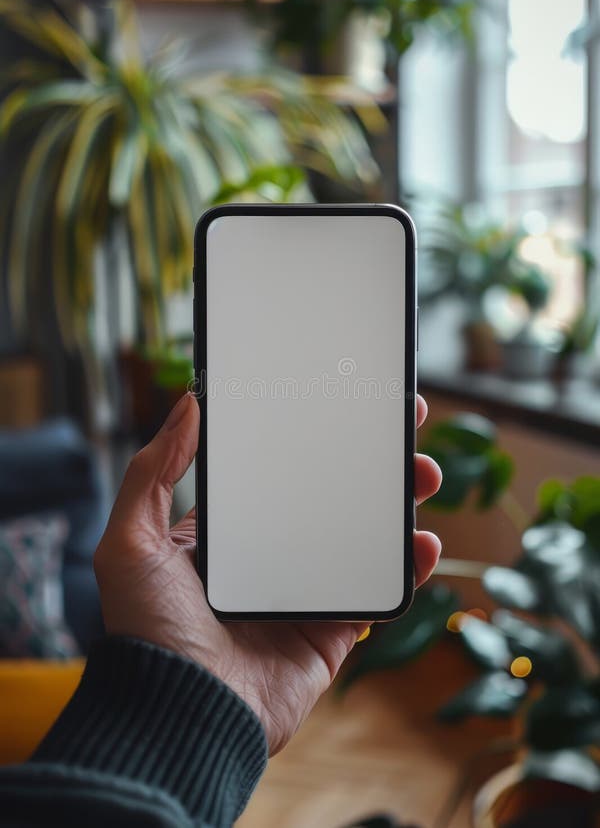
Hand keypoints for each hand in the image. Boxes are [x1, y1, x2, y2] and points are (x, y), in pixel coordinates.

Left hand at [94, 394, 441, 754]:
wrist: (182, 714)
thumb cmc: (149, 630)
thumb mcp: (131, 541)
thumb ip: (152, 471)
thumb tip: (186, 405)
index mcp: (225, 535)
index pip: (273, 473)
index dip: (306, 438)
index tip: (337, 403)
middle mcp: (268, 559)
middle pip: (328, 499)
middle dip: (366, 464)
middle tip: (396, 431)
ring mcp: (303, 594)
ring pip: (361, 539)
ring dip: (395, 505)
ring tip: (420, 475)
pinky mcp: (331, 631)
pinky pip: (377, 593)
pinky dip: (408, 567)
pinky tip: (425, 541)